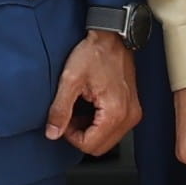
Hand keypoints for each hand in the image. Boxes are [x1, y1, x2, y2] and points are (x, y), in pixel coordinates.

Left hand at [48, 32, 141, 155]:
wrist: (113, 36)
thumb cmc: (95, 52)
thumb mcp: (70, 80)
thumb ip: (60, 110)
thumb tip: (52, 133)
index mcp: (115, 112)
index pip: (90, 145)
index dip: (71, 137)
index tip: (64, 119)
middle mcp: (129, 116)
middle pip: (100, 147)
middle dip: (81, 136)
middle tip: (70, 116)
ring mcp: (133, 113)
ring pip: (107, 140)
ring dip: (90, 131)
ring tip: (80, 109)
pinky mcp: (132, 108)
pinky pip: (114, 129)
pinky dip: (99, 124)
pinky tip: (90, 107)